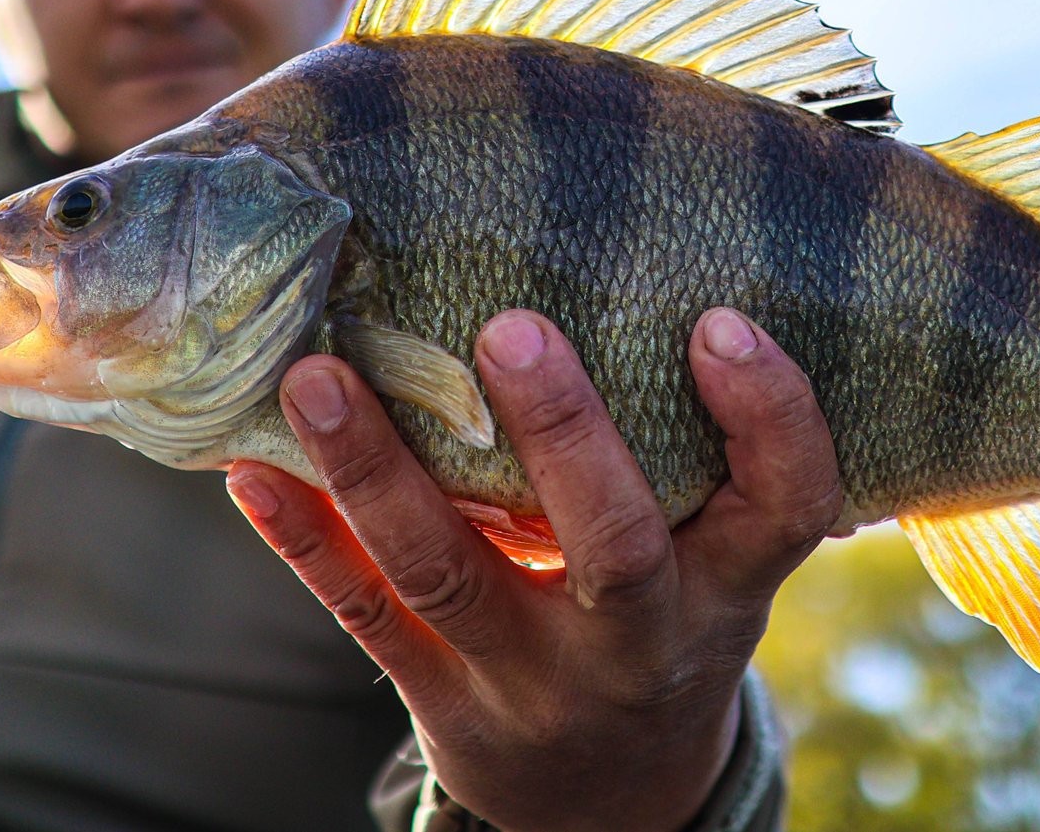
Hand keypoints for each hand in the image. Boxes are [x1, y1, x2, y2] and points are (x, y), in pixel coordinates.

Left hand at [225, 307, 840, 831]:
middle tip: (511, 325)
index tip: (721, 320)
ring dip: (379, 473)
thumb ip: (696, 459)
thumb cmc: (667, 620)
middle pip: (616, 548)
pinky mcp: (444, 699)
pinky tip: (253, 471)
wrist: (610, 797)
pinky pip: (367, 617)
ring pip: (452, 577)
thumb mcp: (716, 562)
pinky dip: (308, 541)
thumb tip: (621, 260)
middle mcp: (639, 640)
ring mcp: (532, 677)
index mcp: (727, 589)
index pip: (786, 508)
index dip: (768, 417)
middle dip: (565, 436)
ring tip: (319, 376)